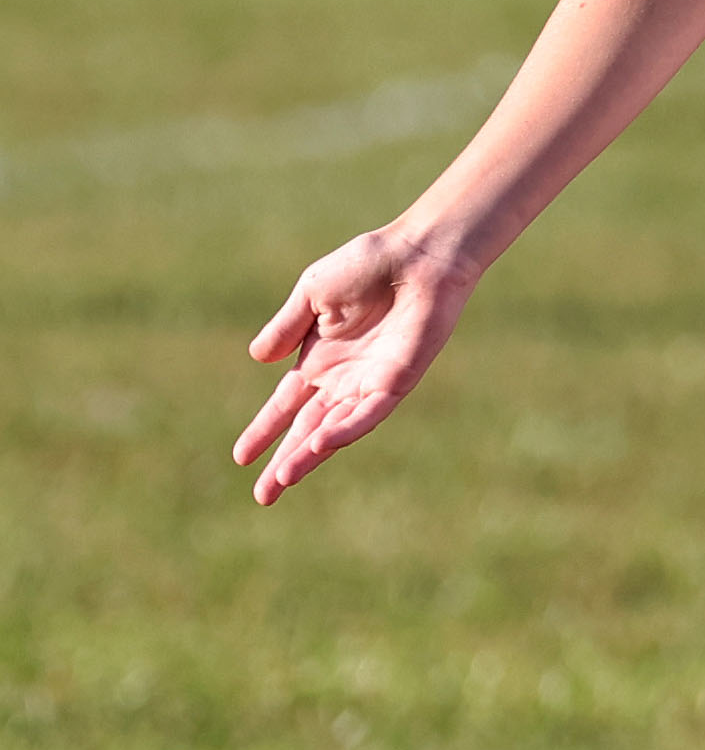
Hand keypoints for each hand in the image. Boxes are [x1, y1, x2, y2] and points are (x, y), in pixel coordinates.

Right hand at [235, 226, 482, 504]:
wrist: (418, 253)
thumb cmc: (369, 264)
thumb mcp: (311, 294)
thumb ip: (285, 328)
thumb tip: (257, 358)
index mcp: (320, 360)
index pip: (287, 406)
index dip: (264, 431)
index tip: (241, 457)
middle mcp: (345, 379)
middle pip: (309, 429)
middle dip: (285, 462)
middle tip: (263, 496)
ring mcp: (372, 382)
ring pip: (336, 429)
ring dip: (310, 455)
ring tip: (282, 479)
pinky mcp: (398, 379)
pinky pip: (369, 412)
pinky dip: (345, 430)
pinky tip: (320, 446)